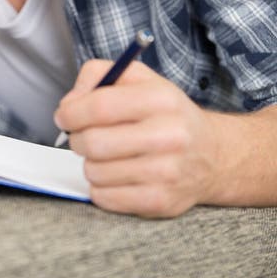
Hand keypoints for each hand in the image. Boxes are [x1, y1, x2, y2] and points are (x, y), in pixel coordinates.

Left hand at [54, 60, 221, 217]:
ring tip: (107, 156)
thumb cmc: (165, 115)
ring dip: (90, 164)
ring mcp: (167, 172)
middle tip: (84, 137)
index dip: (71, 112)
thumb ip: (98, 76)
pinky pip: (105, 198)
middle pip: (93, 142)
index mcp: (161, 99)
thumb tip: (69, 105)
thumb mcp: (139, 79)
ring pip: (95, 172)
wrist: (212, 156)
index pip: (99, 106)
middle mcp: (169, 136)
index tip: (64, 116)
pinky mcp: (161, 201)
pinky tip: (116, 176)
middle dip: (78, 139)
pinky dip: (101, 187)